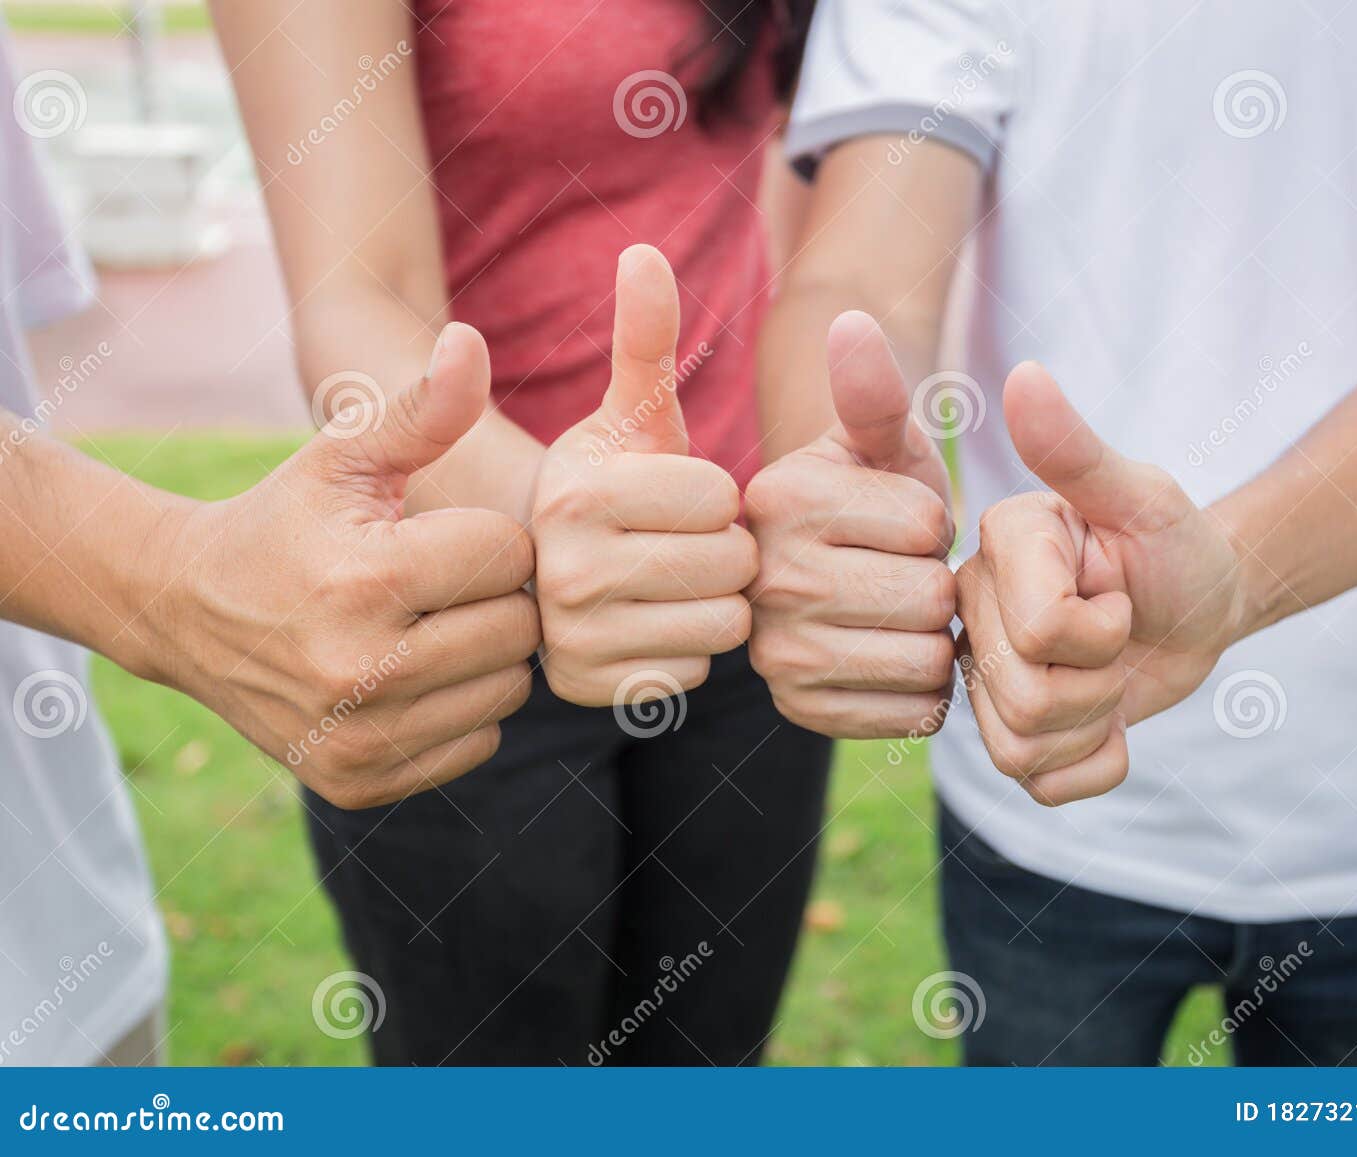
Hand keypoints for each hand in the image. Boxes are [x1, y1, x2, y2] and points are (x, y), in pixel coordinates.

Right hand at [148, 323, 540, 808]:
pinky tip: (411, 678)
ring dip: (484, 657)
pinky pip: (478, 745)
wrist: (187, 613)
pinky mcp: (360, 781)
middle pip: (517, 630)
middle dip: (491, 599)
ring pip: (507, 692)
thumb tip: (474, 342)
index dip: (483, 540)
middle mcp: (363, 671)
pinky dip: (461, 711)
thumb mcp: (343, 455)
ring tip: (425, 627)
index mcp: (368, 580)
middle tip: (437, 585)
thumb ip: (422, 408)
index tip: (435, 538)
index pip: (508, 557)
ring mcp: (360, 737)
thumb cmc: (286, 521)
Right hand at [530, 246, 755, 706]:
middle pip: (730, 566)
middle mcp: (564, 571)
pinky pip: (695, 672)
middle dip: (722, 552)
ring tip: (669, 583)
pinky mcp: (594, 694)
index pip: (721, 500)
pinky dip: (686, 649)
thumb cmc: (606, 486)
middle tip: (677, 543)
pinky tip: (652, 625)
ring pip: (723, 626)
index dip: (716, 496)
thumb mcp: (626, 415)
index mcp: (576, 492)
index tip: (674, 496)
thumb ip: (645, 339)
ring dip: (713, 603)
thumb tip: (645, 251)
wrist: (545, 575)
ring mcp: (573, 642)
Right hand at [746, 312, 956, 737]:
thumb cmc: (869, 498)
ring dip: (935, 640)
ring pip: (924, 659)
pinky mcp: (801, 713)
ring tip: (903, 613)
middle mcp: (765, 580)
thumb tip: (853, 321)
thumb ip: (873, 389)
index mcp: (778, 500)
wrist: (834, 577)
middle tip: (904, 573)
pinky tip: (898, 657)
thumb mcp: (878, 440)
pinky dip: (926, 692)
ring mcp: (776, 657)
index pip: (923, 525)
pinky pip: (913, 713)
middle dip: (938, 583)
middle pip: (926, 598)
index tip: (898, 521)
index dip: (934, 523)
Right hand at [955, 361, 1245, 804]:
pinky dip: (1098, 764)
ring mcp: (983, 678)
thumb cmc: (1175, 539)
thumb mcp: (1141, 494)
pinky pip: (1042, 786)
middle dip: (1102, 679)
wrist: (1203, 602)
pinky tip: (1109, 721)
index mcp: (992, 552)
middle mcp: (970, 614)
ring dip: (1097, 722)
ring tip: (1109, 673)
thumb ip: (1076, 448)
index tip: (1116, 588)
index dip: (1100, 628)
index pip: (1037, 631)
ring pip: (1023, 751)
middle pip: (1025, 700)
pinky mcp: (1009, 737)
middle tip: (1120, 635)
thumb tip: (1024, 375)